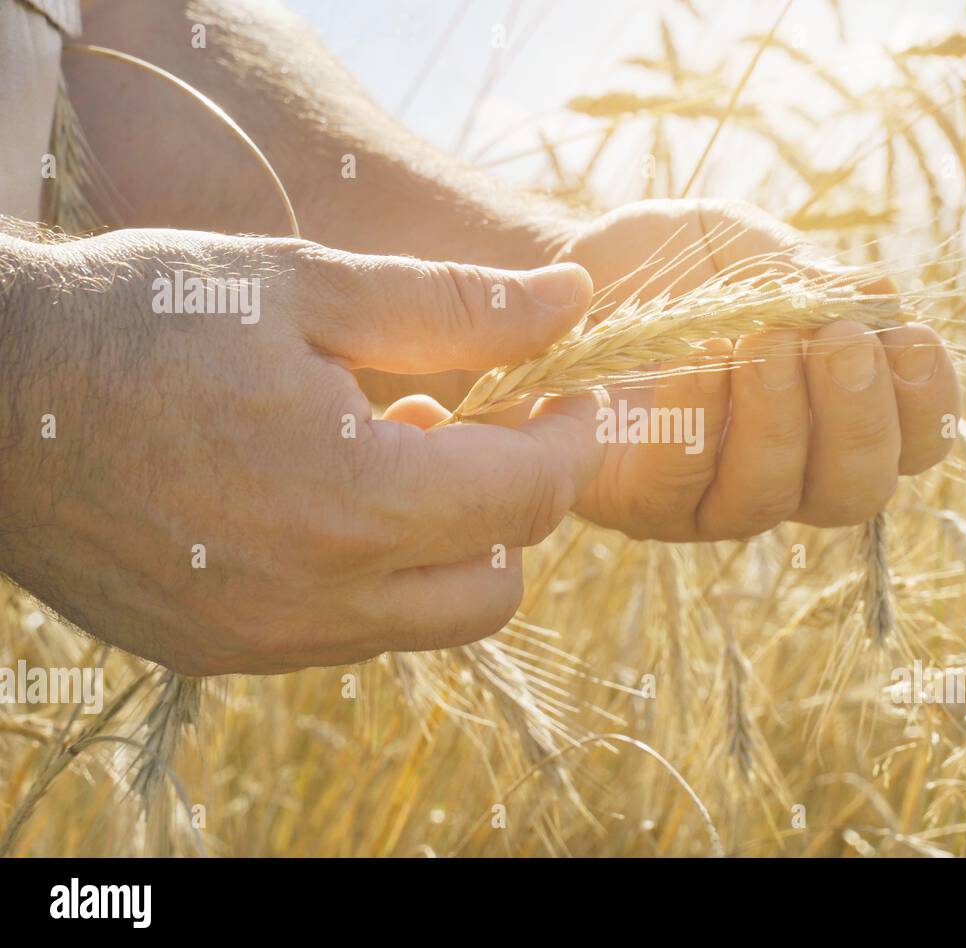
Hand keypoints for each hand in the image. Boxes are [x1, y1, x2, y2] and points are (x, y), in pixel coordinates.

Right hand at [0, 230, 601, 673]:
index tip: (575, 389)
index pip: (533, 495)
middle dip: (517, 500)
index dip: (575, 436)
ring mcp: (269, 639)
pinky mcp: (223, 652)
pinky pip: (351, 633)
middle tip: (479, 424)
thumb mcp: (307, 287)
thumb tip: (572, 298)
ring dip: (447, 543)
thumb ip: (457, 306)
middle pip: (500, 581)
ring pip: (430, 618)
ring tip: (389, 452)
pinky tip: (327, 499)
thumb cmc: (141, 320)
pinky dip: (376, 574)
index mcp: (355, 500)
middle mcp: (321, 596)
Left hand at [555, 199, 961, 539]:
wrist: (569, 269)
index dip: (926, 403)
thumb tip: (882, 302)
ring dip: (779, 419)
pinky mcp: (637, 501)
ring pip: (771, 496)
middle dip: (858, 417)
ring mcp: (711, 498)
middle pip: (854, 490)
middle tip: (839, 342)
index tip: (910, 338)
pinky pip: (680, 485)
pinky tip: (697, 367)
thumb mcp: (749, 251)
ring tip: (764, 343)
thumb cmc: (675, 264)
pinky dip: (699, 423)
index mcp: (833, 415)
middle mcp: (785, 471)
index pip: (911, 442)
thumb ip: (810, 280)